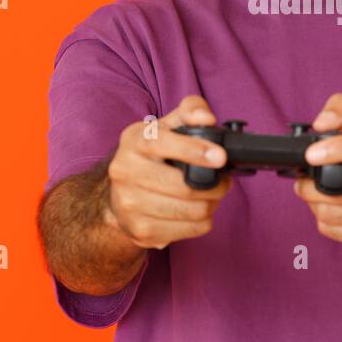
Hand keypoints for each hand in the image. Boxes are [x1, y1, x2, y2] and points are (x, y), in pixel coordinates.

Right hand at [105, 95, 231, 249]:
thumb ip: (190, 111)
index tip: (220, 157)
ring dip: (211, 204)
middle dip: (215, 185)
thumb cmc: (153, 155)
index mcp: (133, 141)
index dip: (193, 150)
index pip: (161, 143)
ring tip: (210, 195)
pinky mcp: (141, 230)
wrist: (119, 194)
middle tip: (223, 181)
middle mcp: (125, 172)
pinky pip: (190, 230)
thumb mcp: (167, 126)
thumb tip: (206, 118)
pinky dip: (202, 221)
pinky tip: (196, 210)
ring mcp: (130, 204)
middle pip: (184, 187)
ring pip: (192, 211)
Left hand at [292, 93, 341, 251]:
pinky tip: (335, 211)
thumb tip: (321, 122)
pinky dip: (325, 221)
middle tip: (304, 181)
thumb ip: (341, 109)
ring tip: (320, 195)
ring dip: (315, 205)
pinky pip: (335, 231)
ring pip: (333, 213)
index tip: (311, 155)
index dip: (339, 149)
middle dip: (311, 187)